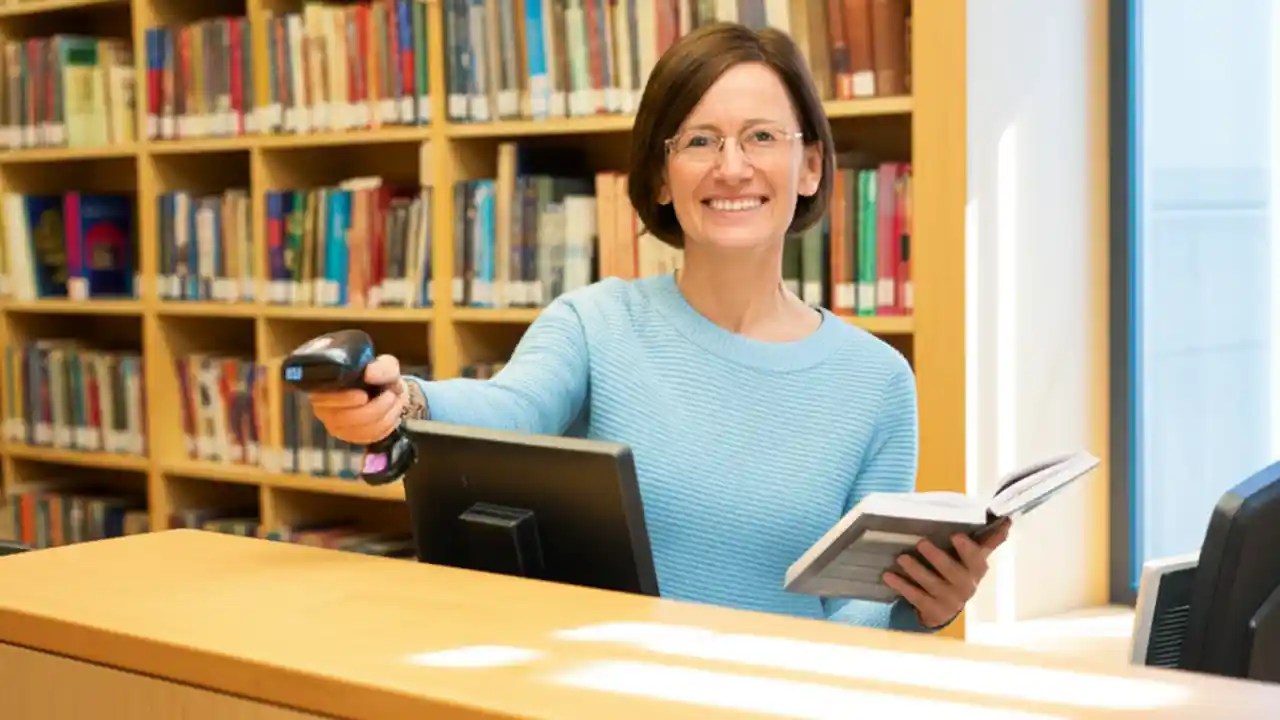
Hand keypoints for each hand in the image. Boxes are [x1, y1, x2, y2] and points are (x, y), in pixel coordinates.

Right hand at [307, 354, 405, 444]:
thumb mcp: (386, 365)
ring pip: (358, 430)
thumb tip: (368, 374)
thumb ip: (380, 367)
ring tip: (393, 401)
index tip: (363, 396)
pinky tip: (391, 412)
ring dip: (384, 416)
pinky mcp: (350, 438)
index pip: (322, 398)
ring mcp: (335, 426)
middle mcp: (322, 409)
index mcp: (322, 387)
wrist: (390, 392)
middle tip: (390, 396)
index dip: (343, 400)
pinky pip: (368, 437)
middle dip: (374, 408)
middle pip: (342, 418)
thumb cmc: (380, 376)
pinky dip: (386, 425)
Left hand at [882, 517, 1012, 627]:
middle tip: (921, 542)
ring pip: (933, 585)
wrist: (945, 606)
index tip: (956, 536)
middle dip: (938, 558)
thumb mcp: (970, 556)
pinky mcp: (934, 611)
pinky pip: (916, 597)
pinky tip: (888, 575)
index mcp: (977, 568)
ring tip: (901, 558)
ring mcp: (951, 600)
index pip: (977, 558)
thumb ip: (986, 539)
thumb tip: (1007, 520)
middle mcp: (967, 586)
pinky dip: (901, 585)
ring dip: (916, 571)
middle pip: (954, 572)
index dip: (968, 548)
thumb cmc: (958, 570)